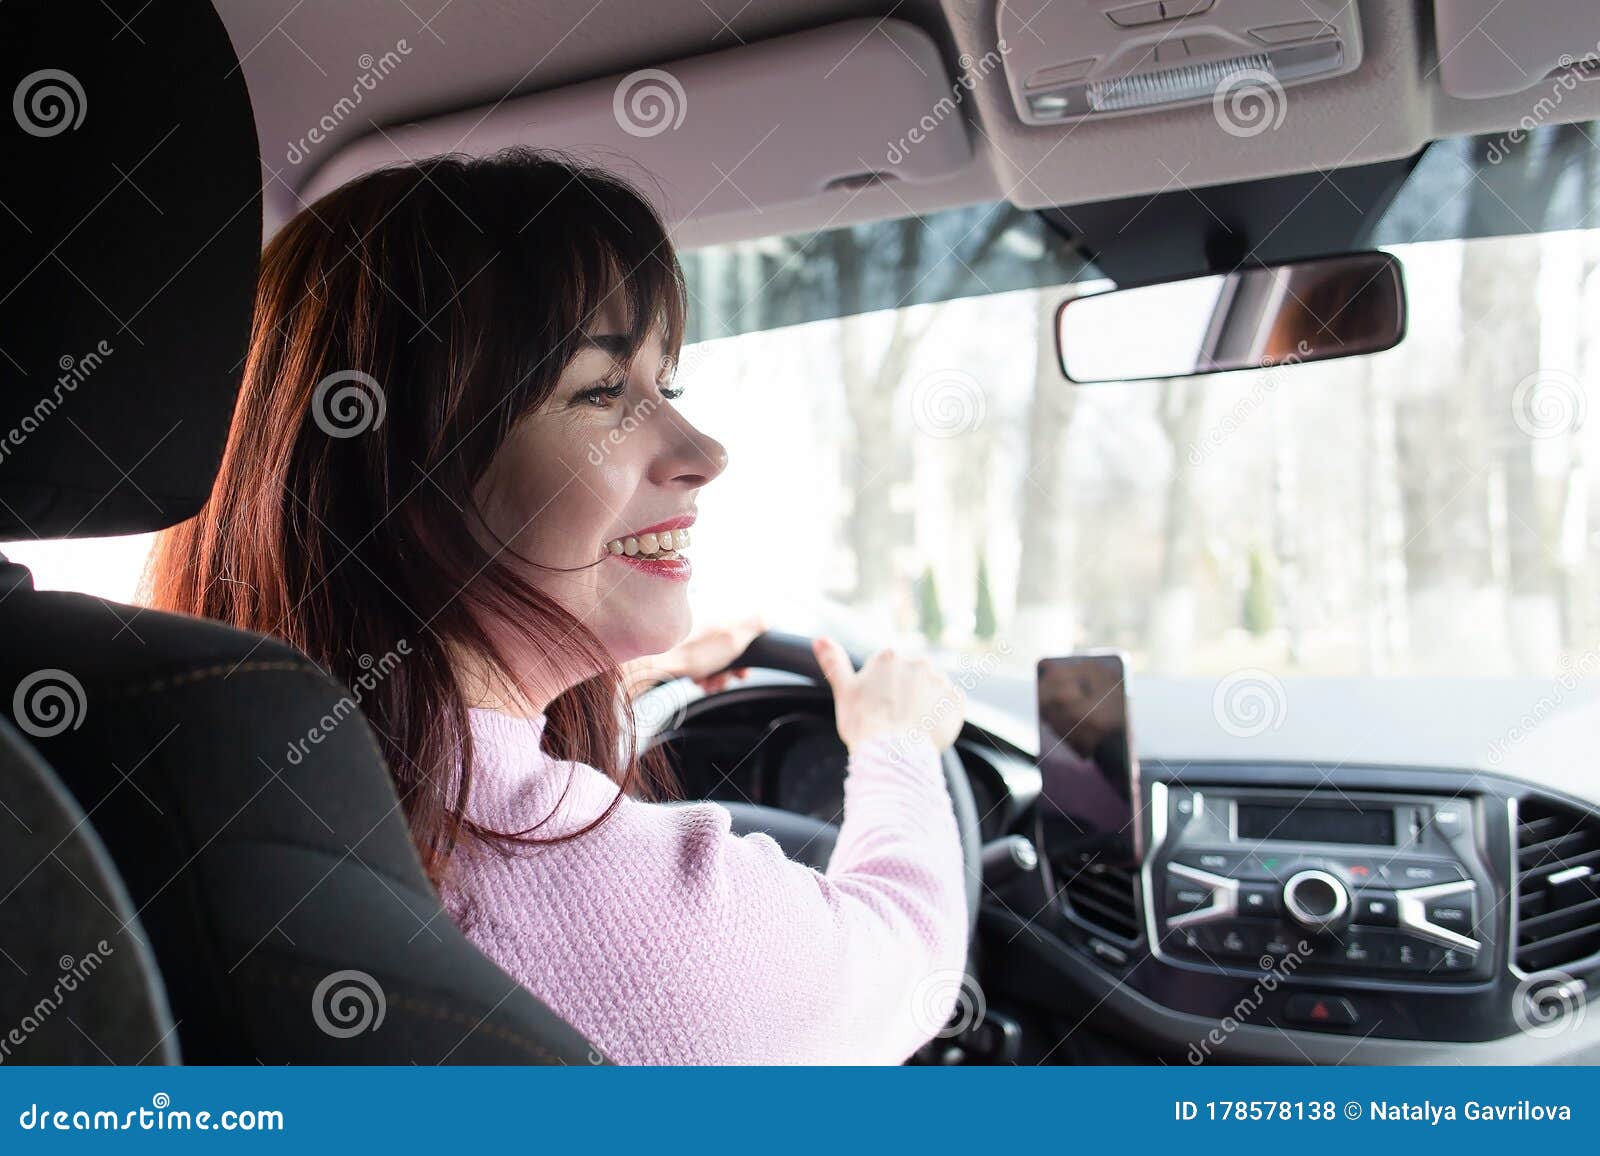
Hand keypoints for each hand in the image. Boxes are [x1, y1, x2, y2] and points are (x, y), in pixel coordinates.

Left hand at [622, 614, 765, 697]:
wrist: (655, 663)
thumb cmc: (692, 652)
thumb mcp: (732, 638)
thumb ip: (754, 624)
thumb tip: (768, 617)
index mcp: (721, 614)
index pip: (745, 634)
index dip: (747, 655)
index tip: (743, 670)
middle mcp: (708, 621)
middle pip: (729, 648)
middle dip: (729, 669)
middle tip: (724, 679)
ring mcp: (693, 633)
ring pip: (714, 658)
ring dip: (715, 675)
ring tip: (707, 682)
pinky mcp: (681, 646)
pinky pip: (699, 661)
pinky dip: (701, 673)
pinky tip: (697, 680)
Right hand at [812, 636, 963, 753]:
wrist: (892, 755)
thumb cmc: (863, 725)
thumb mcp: (844, 691)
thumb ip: (834, 662)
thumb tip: (819, 638)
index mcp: (888, 656)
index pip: (889, 670)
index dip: (883, 691)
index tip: (879, 708)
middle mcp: (917, 661)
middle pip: (912, 677)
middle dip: (907, 694)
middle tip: (895, 720)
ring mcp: (939, 680)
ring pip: (932, 690)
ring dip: (925, 704)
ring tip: (911, 728)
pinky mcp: (956, 700)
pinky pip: (950, 705)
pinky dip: (942, 716)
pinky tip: (927, 730)